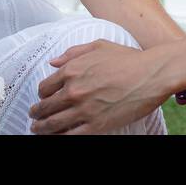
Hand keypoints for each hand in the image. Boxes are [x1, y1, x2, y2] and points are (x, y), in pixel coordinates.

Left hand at [29, 40, 170, 133]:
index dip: (42, 95)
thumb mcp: (98, 46)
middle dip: (37, 114)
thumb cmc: (128, 58)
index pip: (45, 87)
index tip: (43, 99)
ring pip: (53, 124)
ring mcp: (84, 109)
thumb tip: (53, 62)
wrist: (151, 74)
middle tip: (34, 117)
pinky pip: (70, 136)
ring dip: (41, 128)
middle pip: (45, 107)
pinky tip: (57, 137)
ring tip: (38, 130)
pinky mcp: (96, 125)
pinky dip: (59, 138)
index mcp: (72, 69)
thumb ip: (73, 53)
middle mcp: (74, 90)